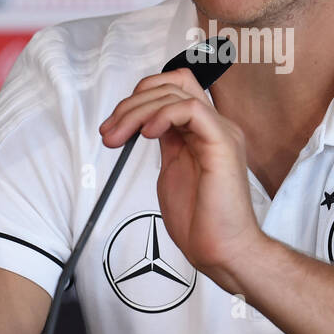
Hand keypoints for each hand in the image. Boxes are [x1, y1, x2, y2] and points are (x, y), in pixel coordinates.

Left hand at [99, 67, 267, 289]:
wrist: (221, 250)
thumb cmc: (200, 220)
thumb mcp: (172, 170)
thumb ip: (166, 143)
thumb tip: (144, 123)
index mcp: (202, 131)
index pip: (175, 88)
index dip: (141, 96)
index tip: (115, 125)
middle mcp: (215, 126)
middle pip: (172, 84)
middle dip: (132, 103)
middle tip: (110, 132)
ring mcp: (221, 132)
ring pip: (177, 93)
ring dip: (138, 110)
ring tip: (119, 136)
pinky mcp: (223, 143)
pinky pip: (192, 109)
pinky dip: (163, 115)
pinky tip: (147, 135)